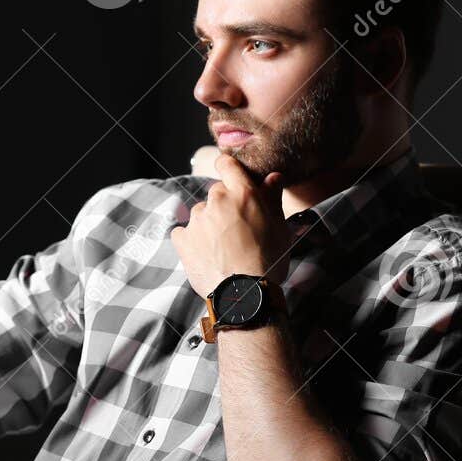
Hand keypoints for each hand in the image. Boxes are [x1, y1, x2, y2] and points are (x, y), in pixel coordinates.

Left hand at [170, 152, 291, 297]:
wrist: (243, 295)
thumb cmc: (268, 261)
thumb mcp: (279, 227)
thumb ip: (272, 198)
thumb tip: (273, 176)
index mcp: (243, 194)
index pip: (228, 164)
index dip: (229, 169)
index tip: (231, 178)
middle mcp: (217, 200)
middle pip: (217, 193)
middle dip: (225, 205)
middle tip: (238, 229)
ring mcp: (197, 220)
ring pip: (201, 213)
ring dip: (209, 223)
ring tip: (224, 248)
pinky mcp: (182, 239)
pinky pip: (184, 232)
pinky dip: (192, 240)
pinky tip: (206, 254)